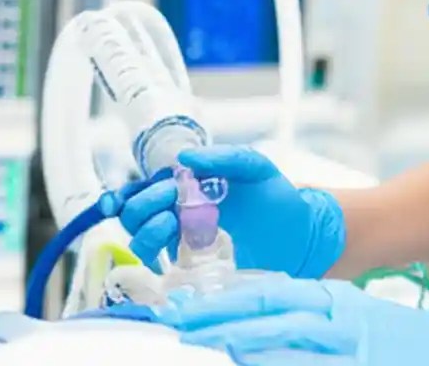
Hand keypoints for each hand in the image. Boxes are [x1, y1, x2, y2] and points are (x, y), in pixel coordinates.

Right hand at [118, 145, 344, 277]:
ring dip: (146, 231)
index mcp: (186, 188)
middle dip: (143, 206)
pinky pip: (162, 271)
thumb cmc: (276, 197)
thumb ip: (223, 157)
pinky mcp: (196, 270)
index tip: (128, 197)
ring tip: (172, 223)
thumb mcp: (254, 167)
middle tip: (169, 203)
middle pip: (135, 214)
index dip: (126, 193)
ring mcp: (184, 244)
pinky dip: (156, 263)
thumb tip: (184, 158)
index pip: (143, 189)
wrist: (301, 235)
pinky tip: (172, 255)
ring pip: (141, 242)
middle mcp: (178, 215)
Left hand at [156, 275, 428, 365]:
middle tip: (173, 324)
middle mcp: (336, 313)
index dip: (220, 297)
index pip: (264, 290)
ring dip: (240, 338)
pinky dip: (281, 363)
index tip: (181, 307)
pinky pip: (312, 364)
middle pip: (265, 308)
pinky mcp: (364, 360)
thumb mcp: (347, 319)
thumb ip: (302, 321)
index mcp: (329, 297)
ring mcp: (351, 340)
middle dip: (215, 316)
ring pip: (284, 334)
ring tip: (198, 342)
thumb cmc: (400, 341)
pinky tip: (254, 361)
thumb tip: (247, 336)